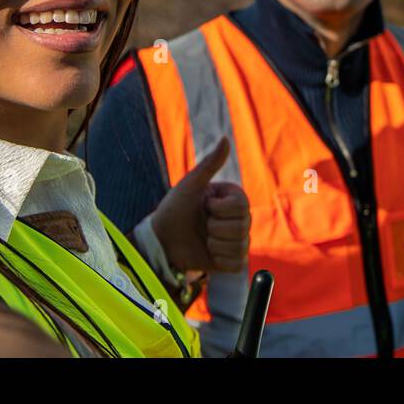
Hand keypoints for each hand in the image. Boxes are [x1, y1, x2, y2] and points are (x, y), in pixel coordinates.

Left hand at [151, 137, 249, 274]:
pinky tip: (209, 253)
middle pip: (242, 227)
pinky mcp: (233, 261)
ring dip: (214, 244)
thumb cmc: (174, 209)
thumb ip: (210, 163)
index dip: (219, 209)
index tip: (205, 206)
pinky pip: (237, 264)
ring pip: (240, 246)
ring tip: (203, 239)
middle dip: (214, 228)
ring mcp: (238, 241)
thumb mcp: (190, 184)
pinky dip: (220, 260)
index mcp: (234, 199)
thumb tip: (225, 139)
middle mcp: (240, 219)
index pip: (242, 206)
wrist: (161, 240)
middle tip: (202, 225)